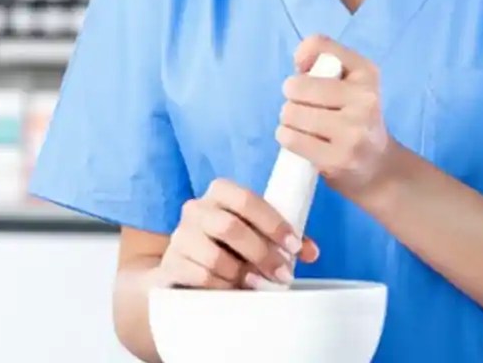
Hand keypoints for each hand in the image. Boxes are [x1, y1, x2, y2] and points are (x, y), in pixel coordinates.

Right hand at [158, 179, 319, 289]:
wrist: (185, 269)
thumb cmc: (230, 247)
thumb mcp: (257, 236)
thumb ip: (285, 240)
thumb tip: (311, 252)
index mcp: (221, 192)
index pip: (247, 199)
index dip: (273, 223)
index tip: (294, 246)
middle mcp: (196, 208)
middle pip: (230, 227)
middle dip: (262, 254)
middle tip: (283, 275)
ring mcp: (180, 236)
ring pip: (215, 256)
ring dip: (242, 274)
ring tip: (258, 284)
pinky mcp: (171, 264)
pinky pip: (200, 277)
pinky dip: (223, 286)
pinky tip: (234, 290)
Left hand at [278, 35, 399, 200]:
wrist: (378, 168)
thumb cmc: (355, 120)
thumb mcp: (351, 82)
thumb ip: (324, 60)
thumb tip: (300, 60)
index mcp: (367, 73)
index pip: (318, 45)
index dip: (303, 59)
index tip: (308, 74)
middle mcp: (366, 98)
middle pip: (297, 86)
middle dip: (293, 98)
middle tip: (306, 109)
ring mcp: (354, 131)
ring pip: (292, 113)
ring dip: (288, 121)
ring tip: (304, 127)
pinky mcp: (339, 158)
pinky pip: (292, 139)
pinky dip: (287, 138)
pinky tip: (300, 141)